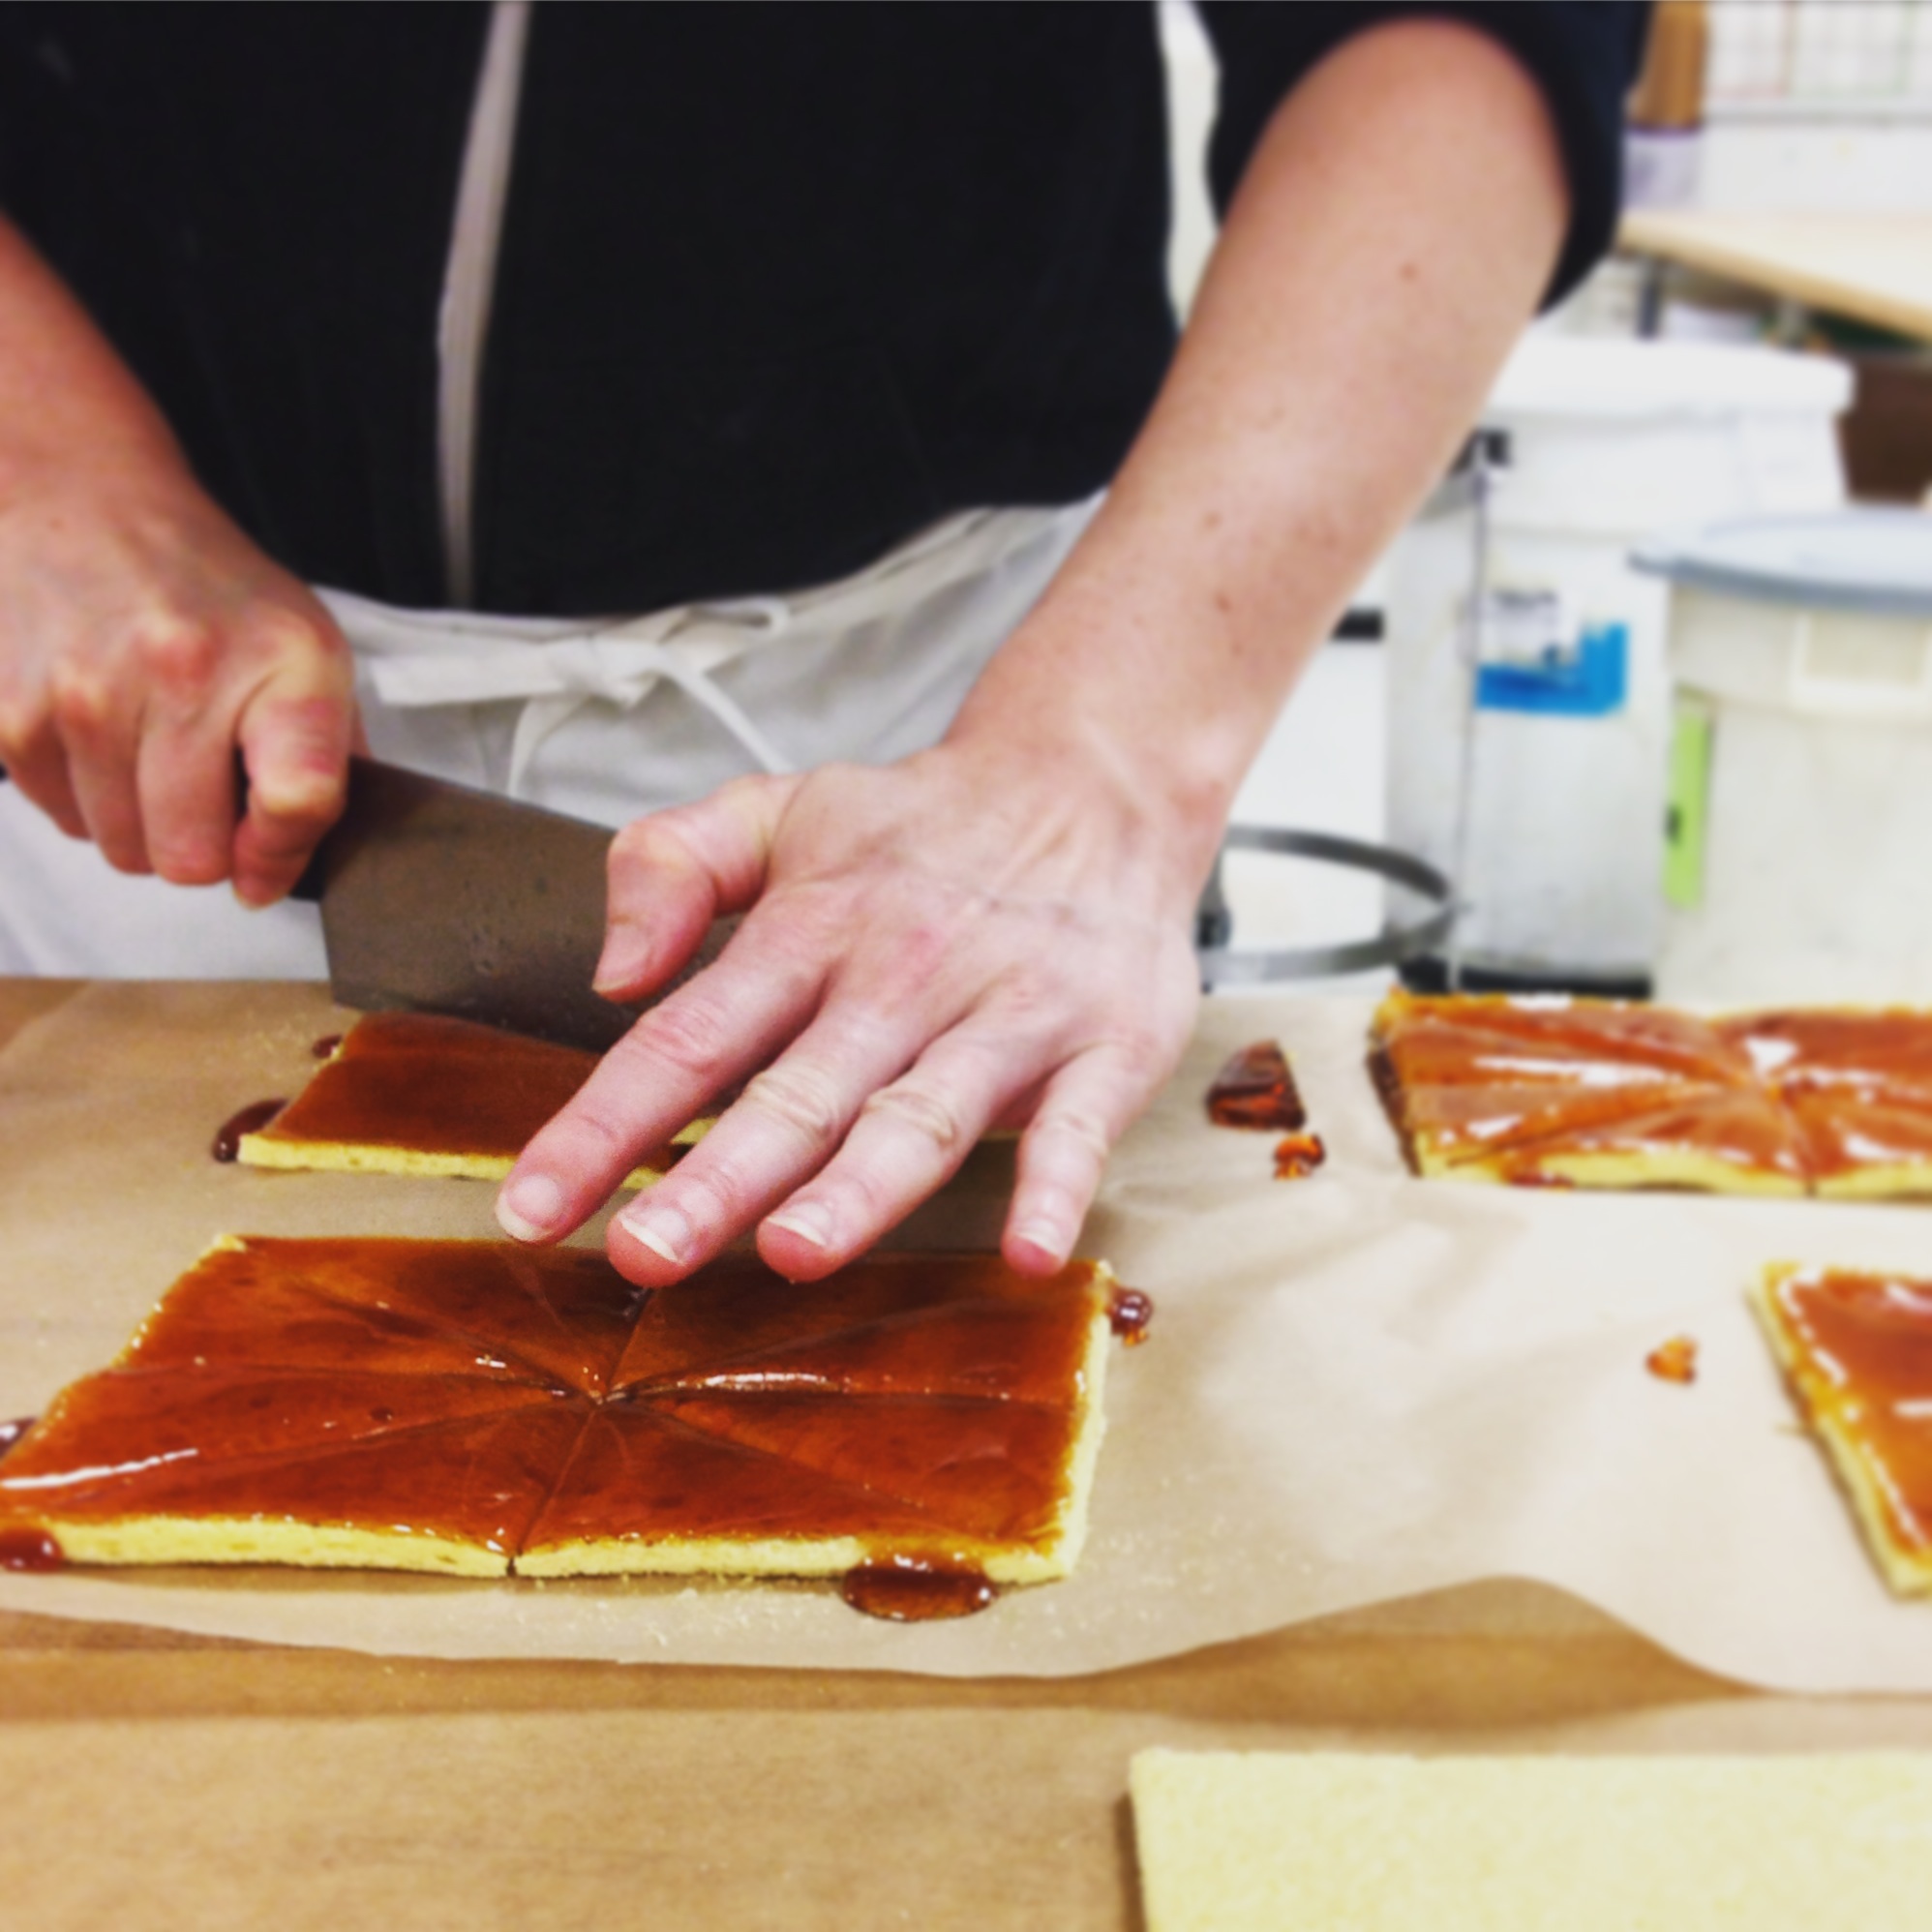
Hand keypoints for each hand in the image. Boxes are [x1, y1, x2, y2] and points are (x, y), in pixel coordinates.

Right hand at [0, 464, 358, 903]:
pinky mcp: (13, 715)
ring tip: (155, 751)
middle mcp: (182, 673)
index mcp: (281, 662)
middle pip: (192, 858)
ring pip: (125, 854)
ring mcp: (85, 695)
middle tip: (208, 788)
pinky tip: (106, 737)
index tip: (270, 853)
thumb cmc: (210, 590)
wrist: (86, 503)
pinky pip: (66, 823)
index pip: (298, 799)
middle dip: (206, 846)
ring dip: (144, 827)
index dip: (284, 851)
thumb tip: (313, 861)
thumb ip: (330, 757)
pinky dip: (90, 801)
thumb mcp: (307, 651)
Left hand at [495, 739, 1204, 1282]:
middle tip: (647, 1252)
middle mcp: (900, 976)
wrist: (1094, 784)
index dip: (606, 1123)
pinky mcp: (1103, 1047)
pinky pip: (1081, 1126)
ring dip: (859, 1187)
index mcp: (810, 927)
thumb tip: (611, 972)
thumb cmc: (920, 827)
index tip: (534, 1206)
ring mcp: (1007, 1014)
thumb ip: (670, 866)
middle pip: (797, 1092)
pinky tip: (1026, 1252)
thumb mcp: (779, 809)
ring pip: (921, 1114)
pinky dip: (1056, 1186)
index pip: (689, 1035)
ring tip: (794, 1250)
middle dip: (719, 1176)